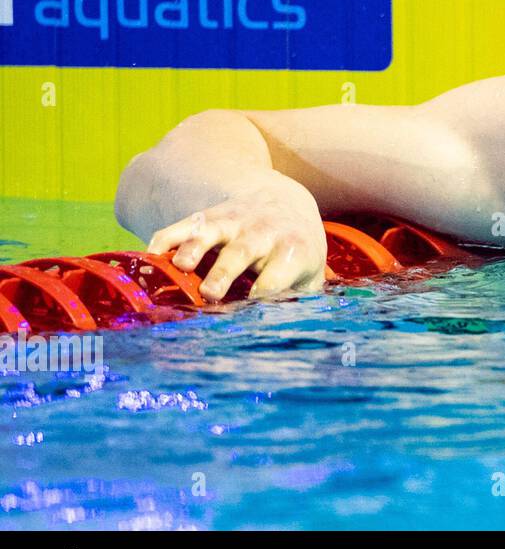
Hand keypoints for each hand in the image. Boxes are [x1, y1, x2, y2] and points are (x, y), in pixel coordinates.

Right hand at [145, 179, 327, 301]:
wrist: (284, 204)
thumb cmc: (295, 256)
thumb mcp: (308, 276)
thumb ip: (299, 306)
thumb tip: (285, 343)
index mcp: (293, 251)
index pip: (278, 275)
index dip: (264, 292)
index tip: (250, 311)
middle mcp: (263, 233)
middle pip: (242, 251)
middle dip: (225, 271)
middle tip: (211, 292)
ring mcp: (233, 221)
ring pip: (210, 231)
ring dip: (194, 247)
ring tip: (181, 266)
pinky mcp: (208, 215)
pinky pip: (181, 225)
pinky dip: (165, 239)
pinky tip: (151, 256)